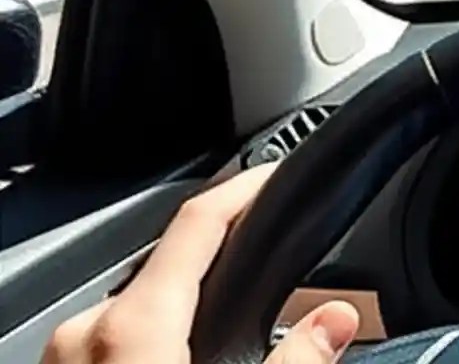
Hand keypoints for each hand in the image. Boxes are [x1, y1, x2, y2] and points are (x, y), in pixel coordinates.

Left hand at [42, 164, 359, 363]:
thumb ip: (293, 359)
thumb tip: (337, 319)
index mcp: (133, 327)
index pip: (196, 223)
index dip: (243, 188)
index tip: (273, 173)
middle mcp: (85, 333)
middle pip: (168, 269)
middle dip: (218, 271)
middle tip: (264, 285)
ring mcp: (61, 359)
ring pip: (136, 311)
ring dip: (180, 316)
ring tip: (220, 347)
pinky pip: (110, 345)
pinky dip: (146, 346)